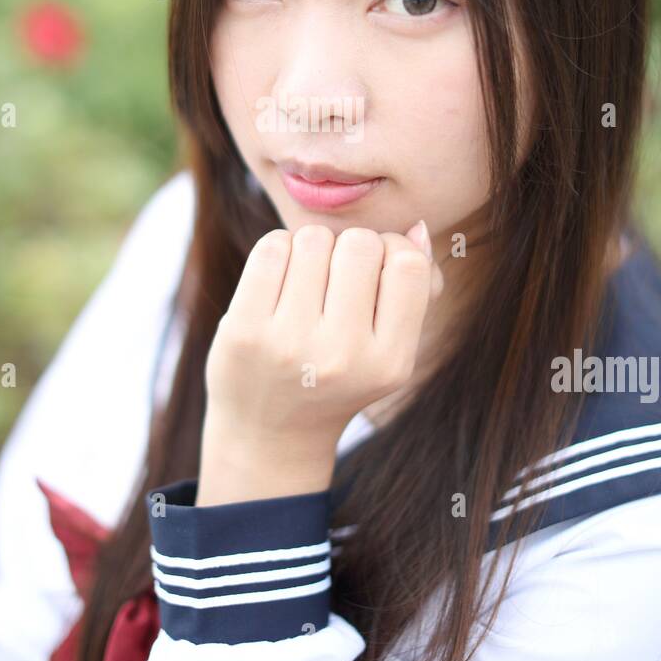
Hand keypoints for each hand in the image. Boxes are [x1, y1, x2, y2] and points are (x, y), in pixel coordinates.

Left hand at [203, 220, 444, 459]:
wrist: (268, 433)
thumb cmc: (336, 377)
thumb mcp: (387, 352)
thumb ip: (415, 292)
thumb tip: (416, 227)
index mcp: (389, 364)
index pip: (408, 265)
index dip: (394, 249)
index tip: (376, 268)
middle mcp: (341, 357)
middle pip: (361, 244)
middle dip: (349, 246)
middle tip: (336, 276)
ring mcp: (289, 344)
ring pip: (313, 238)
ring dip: (311, 247)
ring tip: (306, 281)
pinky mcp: (244, 330)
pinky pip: (272, 247)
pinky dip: (278, 250)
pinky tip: (278, 279)